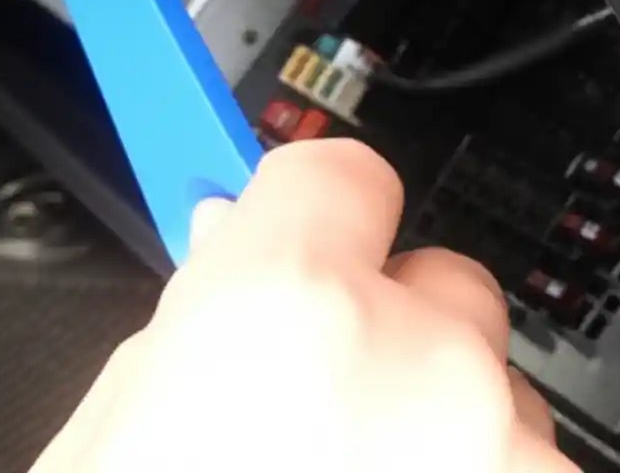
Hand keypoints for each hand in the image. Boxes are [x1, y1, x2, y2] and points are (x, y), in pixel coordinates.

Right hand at [31, 140, 579, 471]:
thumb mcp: (113, 440)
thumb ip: (200, 332)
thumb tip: (242, 264)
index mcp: (284, 313)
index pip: (341, 174)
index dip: (311, 211)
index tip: (307, 227)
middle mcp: (423, 372)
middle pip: (439, 289)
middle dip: (387, 338)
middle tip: (319, 419)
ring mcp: (505, 466)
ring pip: (492, 404)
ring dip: (437, 443)